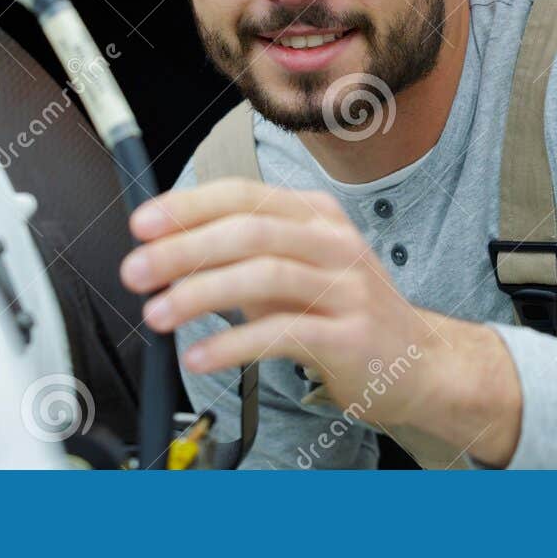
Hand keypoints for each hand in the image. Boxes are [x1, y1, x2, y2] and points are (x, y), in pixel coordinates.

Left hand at [119, 178, 521, 461]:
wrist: (418, 361)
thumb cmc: (346, 314)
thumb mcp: (296, 272)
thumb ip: (242, 258)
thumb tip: (167, 249)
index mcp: (317, 216)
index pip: (245, 196)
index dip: (188, 206)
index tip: (142, 224)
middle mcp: (334, 242)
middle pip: (250, 231)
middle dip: (183, 249)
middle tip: (137, 271)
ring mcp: (346, 287)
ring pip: (264, 276)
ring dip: (200, 294)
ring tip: (158, 314)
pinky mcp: (350, 335)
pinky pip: (282, 333)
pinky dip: (232, 344)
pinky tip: (199, 356)